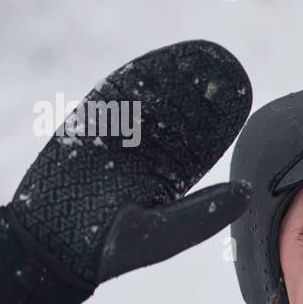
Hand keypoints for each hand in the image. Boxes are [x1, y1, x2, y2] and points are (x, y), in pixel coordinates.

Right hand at [6, 40, 252, 286]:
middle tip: (224, 65)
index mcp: (168, 177)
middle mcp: (146, 154)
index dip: (220, 119)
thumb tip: (249, 192)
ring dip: (171, 78)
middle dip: (200, 90)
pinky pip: (113, 99)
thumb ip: (205, 212)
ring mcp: (116, 139)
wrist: (54, 244)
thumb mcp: (166, 232)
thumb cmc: (111, 249)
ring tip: (197, 55)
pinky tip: (156, 62)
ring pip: (149, 101)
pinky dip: (133, 80)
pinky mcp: (88, 129)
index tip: (240, 94)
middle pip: (178, 114)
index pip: (201, 141)